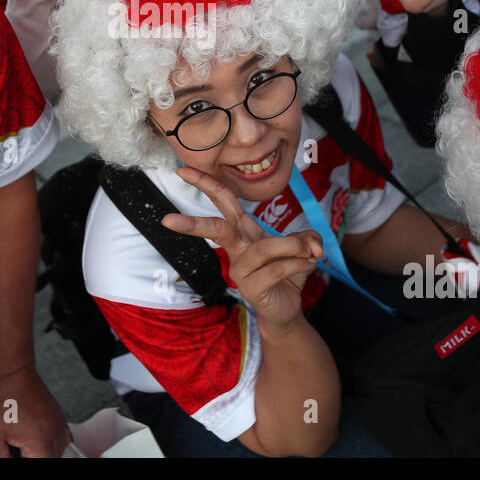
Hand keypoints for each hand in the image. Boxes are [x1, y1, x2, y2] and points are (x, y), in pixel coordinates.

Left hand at [0, 364, 70, 457]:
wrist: (14, 375)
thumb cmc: (4, 399)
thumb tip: (5, 462)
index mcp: (39, 443)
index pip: (39, 464)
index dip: (24, 460)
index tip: (16, 454)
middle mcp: (54, 435)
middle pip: (50, 459)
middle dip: (33, 456)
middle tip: (18, 449)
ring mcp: (60, 426)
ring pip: (57, 453)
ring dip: (42, 453)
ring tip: (26, 445)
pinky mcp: (60, 419)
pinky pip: (62, 440)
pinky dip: (51, 445)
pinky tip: (38, 441)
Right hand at [162, 166, 322, 333]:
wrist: (287, 309)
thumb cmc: (288, 273)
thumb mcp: (303, 248)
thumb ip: (309, 238)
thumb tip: (312, 243)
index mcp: (243, 232)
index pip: (223, 202)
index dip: (205, 184)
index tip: (183, 171)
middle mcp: (237, 249)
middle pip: (216, 229)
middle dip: (194, 223)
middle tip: (168, 220)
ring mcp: (240, 270)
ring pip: (263, 248)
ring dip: (291, 246)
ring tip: (308, 252)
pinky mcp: (250, 288)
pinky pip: (275, 269)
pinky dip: (297, 264)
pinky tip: (307, 265)